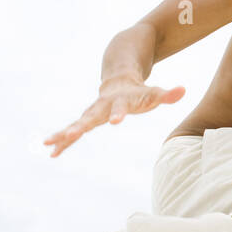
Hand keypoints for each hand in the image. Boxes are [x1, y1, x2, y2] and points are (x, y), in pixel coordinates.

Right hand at [43, 77, 185, 156]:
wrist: (119, 79)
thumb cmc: (139, 91)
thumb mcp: (154, 93)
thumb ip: (167, 94)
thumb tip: (183, 90)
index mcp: (118, 100)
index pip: (120, 108)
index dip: (119, 114)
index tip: (116, 122)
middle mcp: (101, 106)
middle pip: (90, 117)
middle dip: (80, 126)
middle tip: (70, 134)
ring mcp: (91, 113)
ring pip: (76, 125)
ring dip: (63, 135)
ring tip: (48, 145)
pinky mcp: (86, 120)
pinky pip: (72, 132)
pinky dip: (63, 142)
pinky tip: (52, 152)